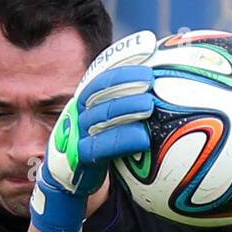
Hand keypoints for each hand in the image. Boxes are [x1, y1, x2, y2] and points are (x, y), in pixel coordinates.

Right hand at [30, 30, 156, 231]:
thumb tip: (163, 87)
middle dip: (124, 79)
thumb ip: (125, 108)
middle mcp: (78, 112)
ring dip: (125, 107)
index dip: (124, 56)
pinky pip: (100, 147)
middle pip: (99, 89)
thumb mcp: (107, 126)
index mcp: (85, 100)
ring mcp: (75, 134)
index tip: (147, 44)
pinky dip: (122, 140)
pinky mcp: (78, 158)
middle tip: (150, 76)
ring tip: (150, 102)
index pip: (104, 70)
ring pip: (100, 115)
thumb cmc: (95, 153)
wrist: (67, 186)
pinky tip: (143, 138)